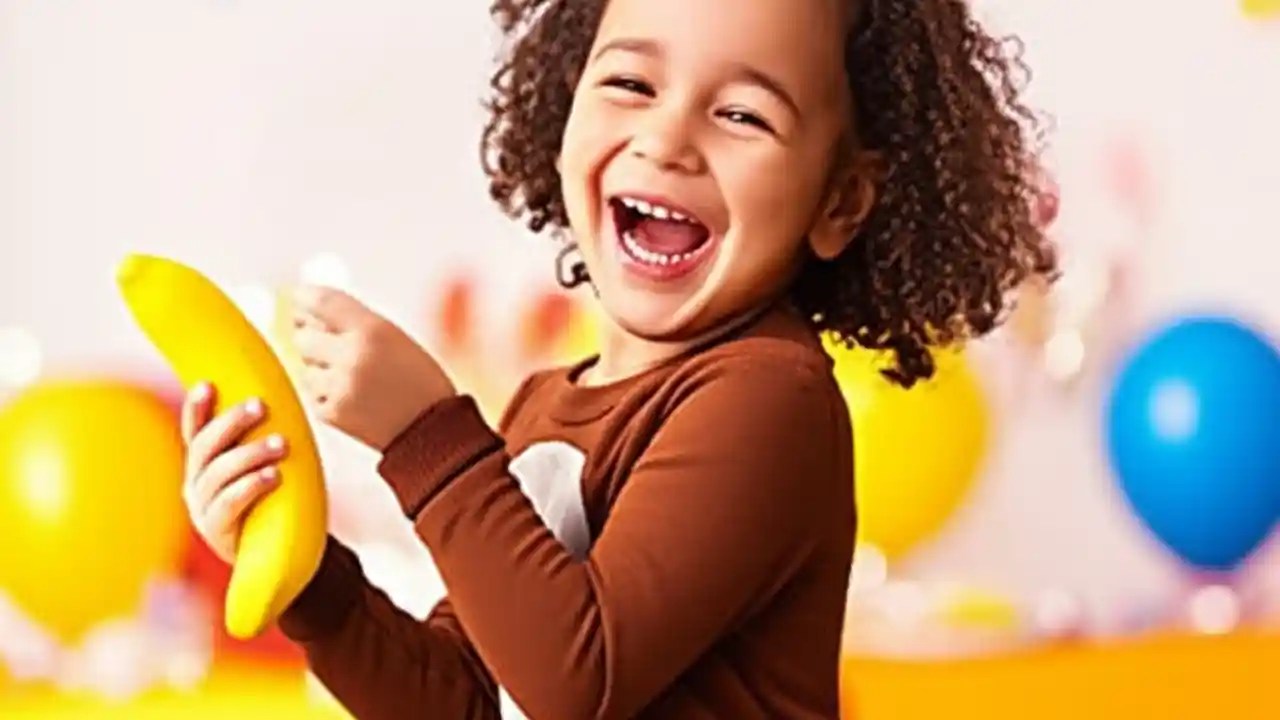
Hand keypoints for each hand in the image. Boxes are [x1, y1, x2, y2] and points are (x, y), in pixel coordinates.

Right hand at [181, 383, 286, 564]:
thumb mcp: (260, 468)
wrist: (275, 555)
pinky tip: (274, 475)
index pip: (194, 432)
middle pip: (206, 447)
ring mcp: (202, 508)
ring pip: (219, 473)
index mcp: (203, 465)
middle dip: (232, 422)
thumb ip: (259, 443)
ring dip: (250, 454)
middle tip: (261, 406)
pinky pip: (230, 503)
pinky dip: (252, 485)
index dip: (197, 408)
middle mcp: (196, 483)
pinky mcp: (216, 530)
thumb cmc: (270, 503)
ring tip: (280, 443)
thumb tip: (280, 402)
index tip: (207, 384)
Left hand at [291, 285, 455, 450]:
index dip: (303, 297)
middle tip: (332, 346)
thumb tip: (309, 312)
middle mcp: (352, 355)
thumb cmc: (420, 382)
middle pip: (303, 334)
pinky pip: (312, 393)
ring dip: (320, 369)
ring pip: (305, 366)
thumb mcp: (396, 337)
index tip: (297, 298)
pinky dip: (326, 394)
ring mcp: (339, 386)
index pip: (320, 301)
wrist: (433, 430)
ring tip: (352, 378)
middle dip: (312, 338)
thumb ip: (355, 321)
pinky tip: (353, 397)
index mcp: (372, 330)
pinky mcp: (331, 413)